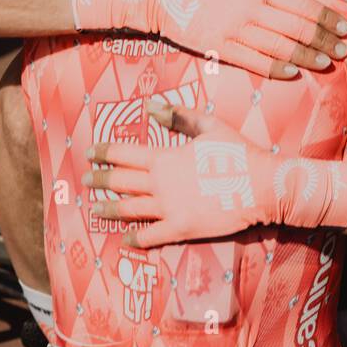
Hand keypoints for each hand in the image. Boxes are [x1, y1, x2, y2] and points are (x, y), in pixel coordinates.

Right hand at [71, 0, 346, 78]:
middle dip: (323, 41)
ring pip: (279, 48)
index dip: (326, 18)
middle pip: (295, 30)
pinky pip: (253, 62)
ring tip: (327, 63)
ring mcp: (234, 32)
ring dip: (306, 57)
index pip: (300, 6)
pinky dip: (276, 68)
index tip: (344, 28)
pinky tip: (294, 73)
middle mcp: (248, 11)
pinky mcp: (219, 49)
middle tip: (344, 51)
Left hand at [84, 101, 346, 248]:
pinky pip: (151, 236)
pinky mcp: (181, 228)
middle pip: (121, 182)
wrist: (262, 185)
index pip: (125, 153)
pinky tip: (125, 239)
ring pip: (129, 209)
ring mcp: (168, 208)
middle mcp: (160, 184)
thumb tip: (151, 108)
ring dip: (108, 209)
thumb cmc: (238, 152)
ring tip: (93, 210)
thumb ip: (179, 117)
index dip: (105, 152)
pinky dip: (135, 238)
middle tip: (85, 181)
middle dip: (99, 181)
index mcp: (165, 157)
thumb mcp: (210, 125)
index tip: (90, 152)